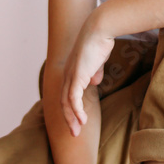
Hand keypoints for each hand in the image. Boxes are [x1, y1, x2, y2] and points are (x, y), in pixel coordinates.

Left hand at [61, 11, 114, 135]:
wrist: (99, 30)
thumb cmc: (99, 42)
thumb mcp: (97, 61)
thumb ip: (94, 71)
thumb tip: (94, 81)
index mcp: (71, 72)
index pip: (67, 95)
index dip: (70, 109)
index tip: (77, 121)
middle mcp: (67, 75)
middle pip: (63, 102)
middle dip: (68, 119)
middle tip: (74, 133)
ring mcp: (71, 76)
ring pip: (67, 103)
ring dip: (72, 119)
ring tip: (77, 132)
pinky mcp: (77, 76)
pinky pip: (74, 98)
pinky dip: (77, 111)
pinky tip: (82, 120)